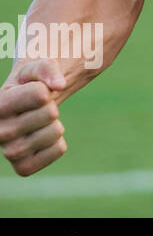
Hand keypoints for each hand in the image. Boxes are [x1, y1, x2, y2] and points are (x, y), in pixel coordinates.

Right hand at [1, 60, 68, 175]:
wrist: (24, 110)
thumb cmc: (29, 85)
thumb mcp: (34, 69)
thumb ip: (46, 68)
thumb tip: (59, 84)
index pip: (40, 94)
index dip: (44, 89)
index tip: (33, 93)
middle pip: (50, 113)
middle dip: (51, 106)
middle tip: (38, 110)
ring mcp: (9, 152)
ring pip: (55, 132)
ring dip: (56, 124)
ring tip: (40, 124)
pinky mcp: (23, 167)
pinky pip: (57, 150)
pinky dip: (59, 142)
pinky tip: (44, 140)